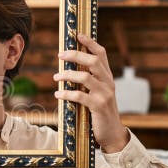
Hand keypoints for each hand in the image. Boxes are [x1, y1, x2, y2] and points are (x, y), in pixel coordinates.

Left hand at [54, 33, 128, 153]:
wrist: (112, 132)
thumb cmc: (100, 111)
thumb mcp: (98, 92)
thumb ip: (90, 80)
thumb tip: (71, 67)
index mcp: (107, 77)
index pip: (101, 54)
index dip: (90, 43)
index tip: (77, 35)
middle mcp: (108, 82)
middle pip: (93, 61)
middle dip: (75, 55)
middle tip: (60, 55)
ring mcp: (105, 94)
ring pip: (85, 77)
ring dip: (67, 75)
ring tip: (56, 77)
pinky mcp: (98, 106)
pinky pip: (80, 96)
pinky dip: (67, 94)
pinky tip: (58, 95)